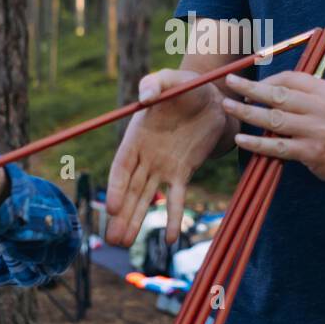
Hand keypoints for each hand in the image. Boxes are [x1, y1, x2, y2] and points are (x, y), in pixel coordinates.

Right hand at [105, 68, 230, 245]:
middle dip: (121, 215)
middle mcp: (145, 156)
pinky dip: (174, 217)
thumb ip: (154, 84)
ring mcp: (163, 167)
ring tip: (125, 243)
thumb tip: (144, 98)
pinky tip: (171, 239)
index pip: (122, 167)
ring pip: (146, 198)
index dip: (116, 187)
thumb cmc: (184, 86)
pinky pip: (177, 198)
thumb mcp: (169, 80)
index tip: (112, 207)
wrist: (212, 98)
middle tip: (113, 239)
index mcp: (135, 136)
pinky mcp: (183, 172)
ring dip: (136, 220)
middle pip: (130, 190)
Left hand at [222, 71, 324, 188]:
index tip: (252, 84)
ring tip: (229, 106)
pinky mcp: (312, 153)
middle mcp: (324, 108)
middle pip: (279, 94)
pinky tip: (242, 138)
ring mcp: (318, 131)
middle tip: (229, 82)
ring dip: (248, 112)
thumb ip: (308, 93)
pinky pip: (278, 146)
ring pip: (275, 119)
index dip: (268, 79)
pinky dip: (257, 142)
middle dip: (251, 87)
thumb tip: (271, 85)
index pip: (292, 78)